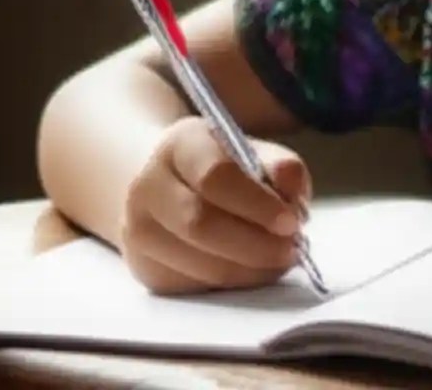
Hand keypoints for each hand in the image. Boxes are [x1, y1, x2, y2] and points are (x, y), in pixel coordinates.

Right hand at [119, 117, 311, 294]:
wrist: (171, 187)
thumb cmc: (225, 169)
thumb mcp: (257, 153)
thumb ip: (282, 170)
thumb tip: (292, 199)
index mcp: (180, 146)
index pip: (214, 176)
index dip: (256, 204)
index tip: (291, 222)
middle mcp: (148, 187)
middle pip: (200, 225)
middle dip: (256, 245)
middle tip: (292, 249)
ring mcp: (139, 231)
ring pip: (200, 264)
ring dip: (251, 269)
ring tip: (279, 259)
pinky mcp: (146, 269)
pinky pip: (197, 287)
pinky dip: (235, 284)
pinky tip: (253, 269)